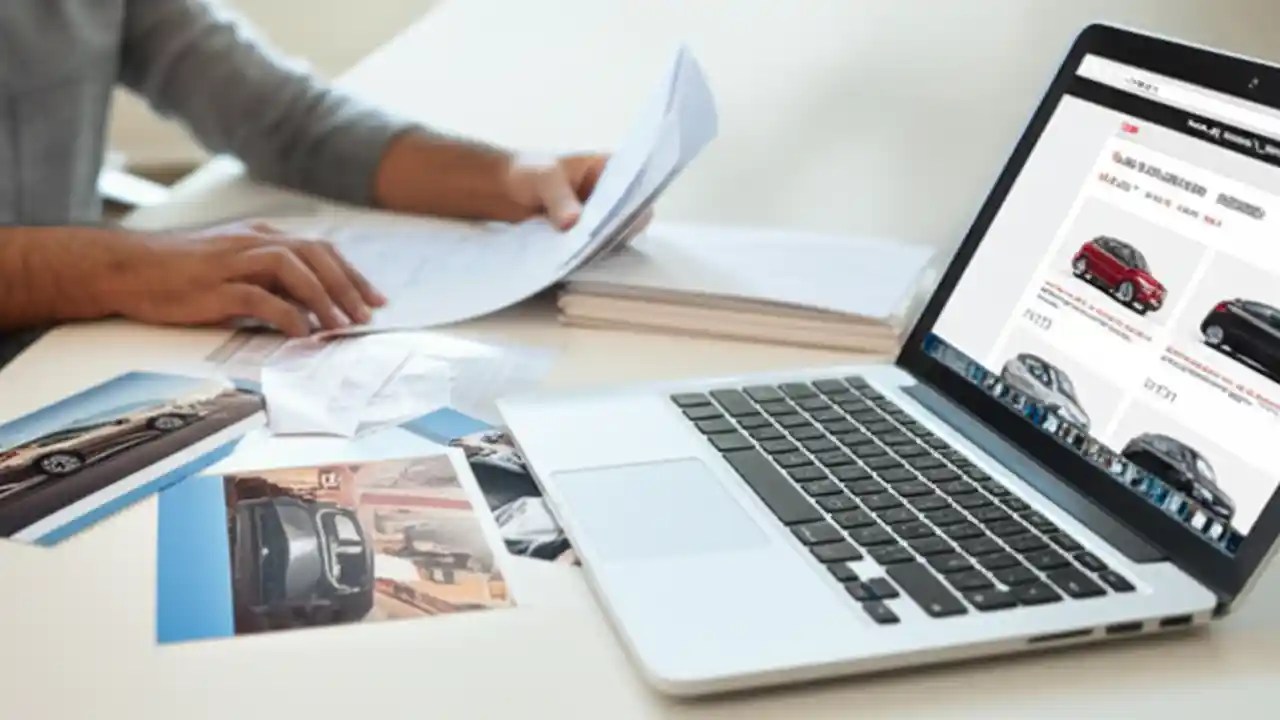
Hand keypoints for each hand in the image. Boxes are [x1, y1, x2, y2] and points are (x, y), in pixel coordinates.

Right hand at [96, 226, 384, 336]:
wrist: (126, 268)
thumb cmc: (182, 274)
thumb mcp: (235, 270)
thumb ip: (271, 281)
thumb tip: (313, 306)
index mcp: (260, 236)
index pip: (319, 249)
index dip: (352, 274)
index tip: (375, 300)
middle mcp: (251, 242)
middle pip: (314, 254)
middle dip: (347, 285)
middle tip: (366, 316)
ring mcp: (232, 261)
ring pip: (292, 268)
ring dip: (322, 297)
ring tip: (340, 325)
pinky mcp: (213, 285)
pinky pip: (258, 296)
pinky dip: (285, 313)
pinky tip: (301, 332)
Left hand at [507, 153, 652, 245]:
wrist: (500, 190)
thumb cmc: (527, 171)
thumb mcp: (544, 178)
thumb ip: (559, 199)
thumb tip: (572, 223)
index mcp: (610, 168)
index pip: (636, 187)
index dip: (633, 205)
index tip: (619, 223)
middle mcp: (611, 195)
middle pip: (628, 216)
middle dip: (616, 230)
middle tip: (597, 242)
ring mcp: (599, 218)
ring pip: (613, 236)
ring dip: (601, 245)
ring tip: (584, 253)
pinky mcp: (585, 237)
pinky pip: (594, 248)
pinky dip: (588, 254)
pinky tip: (576, 260)